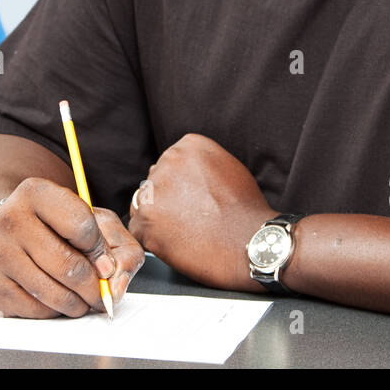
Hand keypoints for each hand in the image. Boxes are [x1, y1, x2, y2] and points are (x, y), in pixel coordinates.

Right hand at [0, 177, 144, 317]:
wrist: (4, 238)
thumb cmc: (53, 229)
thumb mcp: (92, 221)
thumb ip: (119, 245)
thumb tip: (114, 282)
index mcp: (36, 193)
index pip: (82, 225)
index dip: (100, 249)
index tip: (104, 261)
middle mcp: (10, 220)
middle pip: (70, 266)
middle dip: (94, 287)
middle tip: (101, 292)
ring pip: (55, 294)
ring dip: (78, 303)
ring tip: (82, 297)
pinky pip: (38, 311)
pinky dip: (55, 311)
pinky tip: (55, 298)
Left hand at [127, 132, 275, 291]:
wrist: (250, 244)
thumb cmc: (245, 211)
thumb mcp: (228, 167)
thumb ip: (200, 164)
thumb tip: (183, 173)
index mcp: (188, 146)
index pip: (170, 163)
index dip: (181, 186)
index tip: (193, 200)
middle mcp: (167, 162)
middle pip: (155, 182)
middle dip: (167, 200)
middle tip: (190, 219)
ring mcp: (153, 192)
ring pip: (144, 204)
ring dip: (158, 218)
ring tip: (187, 232)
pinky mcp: (144, 221)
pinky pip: (139, 229)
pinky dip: (153, 239)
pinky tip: (177, 243)